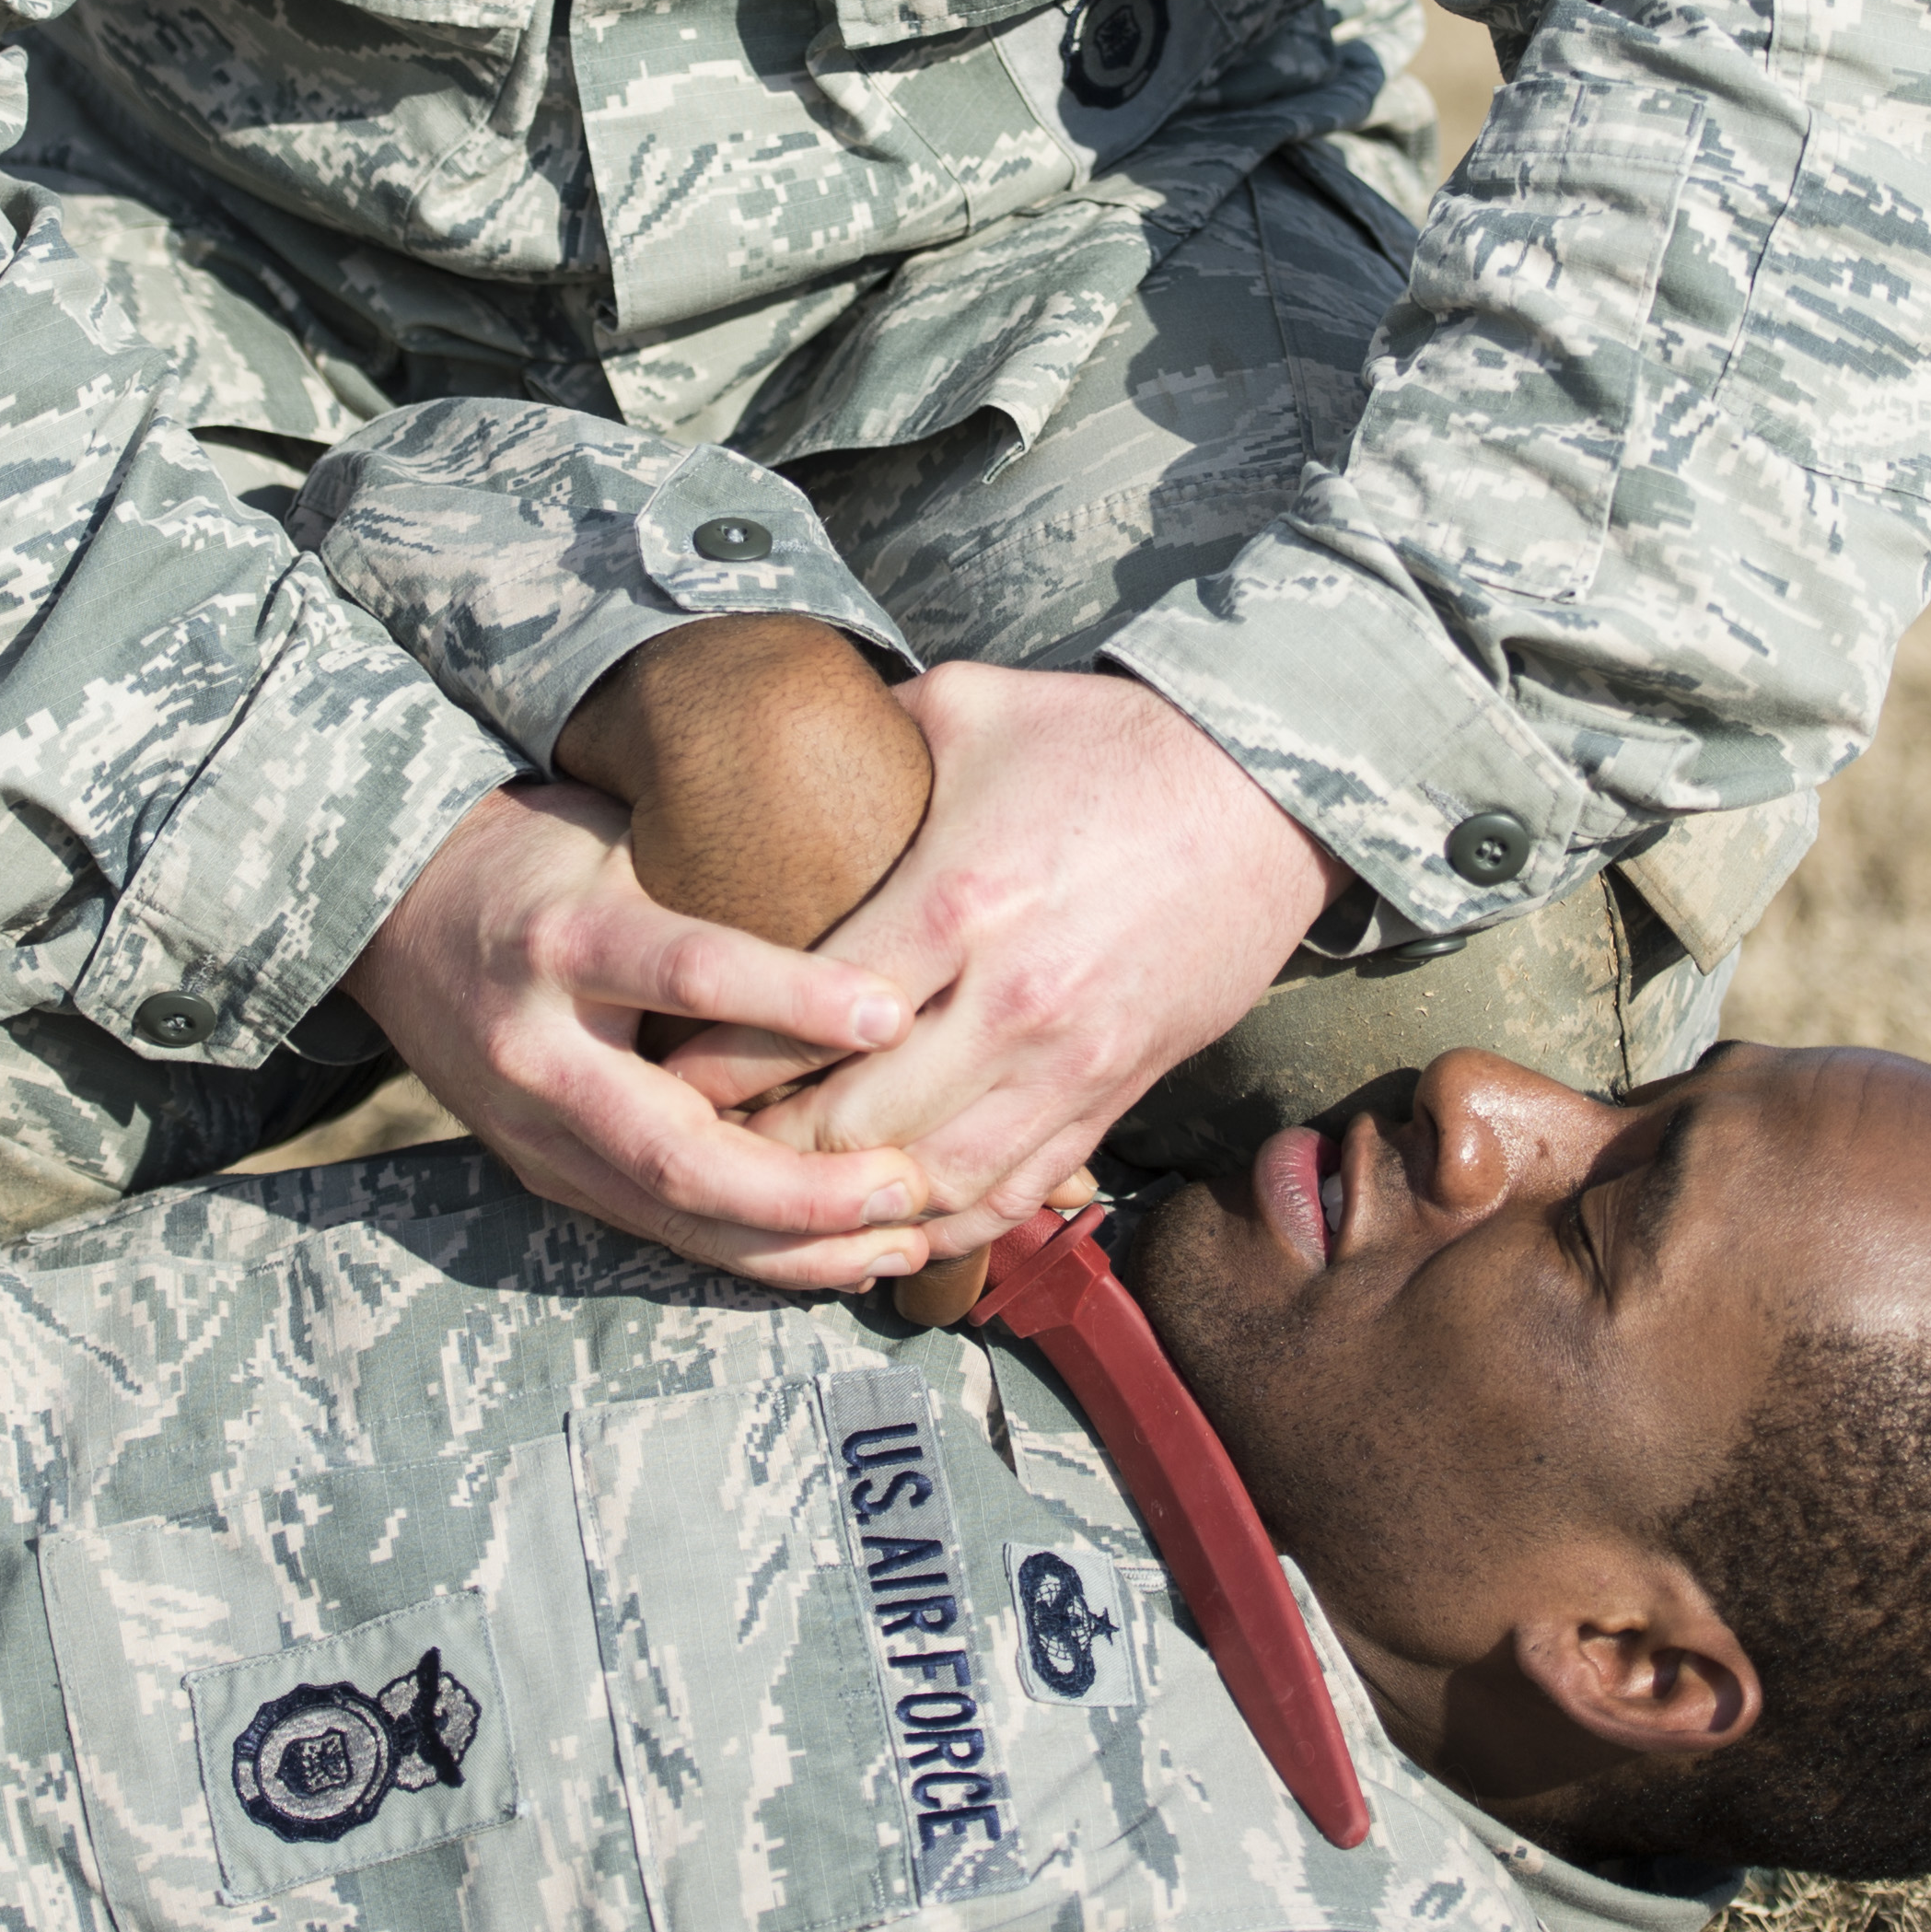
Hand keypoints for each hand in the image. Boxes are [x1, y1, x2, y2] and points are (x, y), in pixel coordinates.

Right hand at [341, 778, 936, 1288]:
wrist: (393, 911)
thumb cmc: (538, 855)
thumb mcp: (617, 834)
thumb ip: (717, 878)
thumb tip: (868, 888)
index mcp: (562, 939)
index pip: (689, 973)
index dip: (796, 998)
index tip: (895, 1013)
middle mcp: (540, 1050)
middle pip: (676, 1148)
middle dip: (802, 1187)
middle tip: (909, 1188)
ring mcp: (533, 1129)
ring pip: (670, 1215)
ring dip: (793, 1246)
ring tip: (903, 1246)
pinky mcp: (541, 1173)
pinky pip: (656, 1229)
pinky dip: (750, 1252)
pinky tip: (835, 1258)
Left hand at [678, 663, 1338, 1250]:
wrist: (1266, 792)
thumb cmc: (1109, 740)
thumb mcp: (970, 703)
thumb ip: (864, 734)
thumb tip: (774, 740)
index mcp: (956, 902)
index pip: (806, 1017)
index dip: (723, 1060)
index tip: (664, 1069)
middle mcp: (1009, 1003)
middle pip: (853, 1123)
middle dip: (762, 1147)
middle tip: (697, 1146)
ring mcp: (1069, 1064)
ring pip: (932, 1181)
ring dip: (845, 1204)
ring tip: (775, 1199)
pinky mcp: (1114, 1095)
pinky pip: (1015, 1193)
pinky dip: (944, 1225)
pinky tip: (885, 1228)